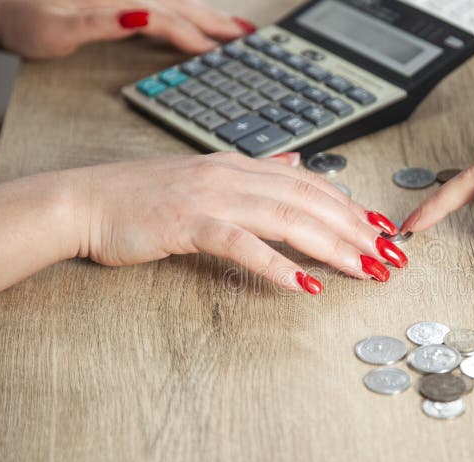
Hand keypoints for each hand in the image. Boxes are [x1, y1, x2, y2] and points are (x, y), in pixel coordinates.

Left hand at [0, 0, 254, 57]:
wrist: (0, 4)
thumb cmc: (25, 22)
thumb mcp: (53, 30)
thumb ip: (98, 25)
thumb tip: (141, 17)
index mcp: (114, 0)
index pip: (164, 17)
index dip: (194, 34)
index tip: (221, 51)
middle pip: (180, 5)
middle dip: (215, 22)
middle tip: (248, 37)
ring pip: (177, 2)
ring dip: (209, 15)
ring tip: (238, 29)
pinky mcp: (122, 0)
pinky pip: (166, 4)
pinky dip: (189, 13)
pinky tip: (202, 19)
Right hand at [65, 152, 405, 293]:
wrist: (84, 202)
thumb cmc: (143, 199)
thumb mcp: (207, 177)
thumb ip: (255, 173)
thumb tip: (296, 164)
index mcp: (240, 166)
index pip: (310, 183)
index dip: (351, 206)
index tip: (382, 230)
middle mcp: (233, 175)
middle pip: (310, 200)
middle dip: (356, 229)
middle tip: (389, 257)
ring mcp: (212, 197)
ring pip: (288, 218)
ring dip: (332, 245)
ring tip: (365, 269)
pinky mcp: (189, 222)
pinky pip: (242, 244)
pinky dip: (277, 264)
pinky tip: (304, 285)